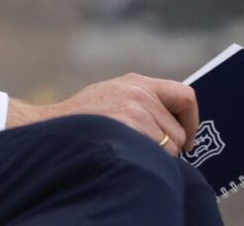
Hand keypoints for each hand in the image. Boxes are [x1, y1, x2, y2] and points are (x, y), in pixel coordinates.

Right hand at [7, 73, 200, 154]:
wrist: (52, 129)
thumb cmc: (81, 120)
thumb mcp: (110, 96)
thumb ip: (139, 101)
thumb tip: (172, 125)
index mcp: (136, 82)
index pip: (185, 96)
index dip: (191, 120)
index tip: (187, 138)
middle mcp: (140, 92)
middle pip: (179, 130)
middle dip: (170, 147)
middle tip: (146, 152)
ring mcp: (137, 110)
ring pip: (172, 146)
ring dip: (157, 156)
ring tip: (128, 150)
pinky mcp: (134, 127)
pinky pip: (160, 155)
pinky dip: (148, 161)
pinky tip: (126, 154)